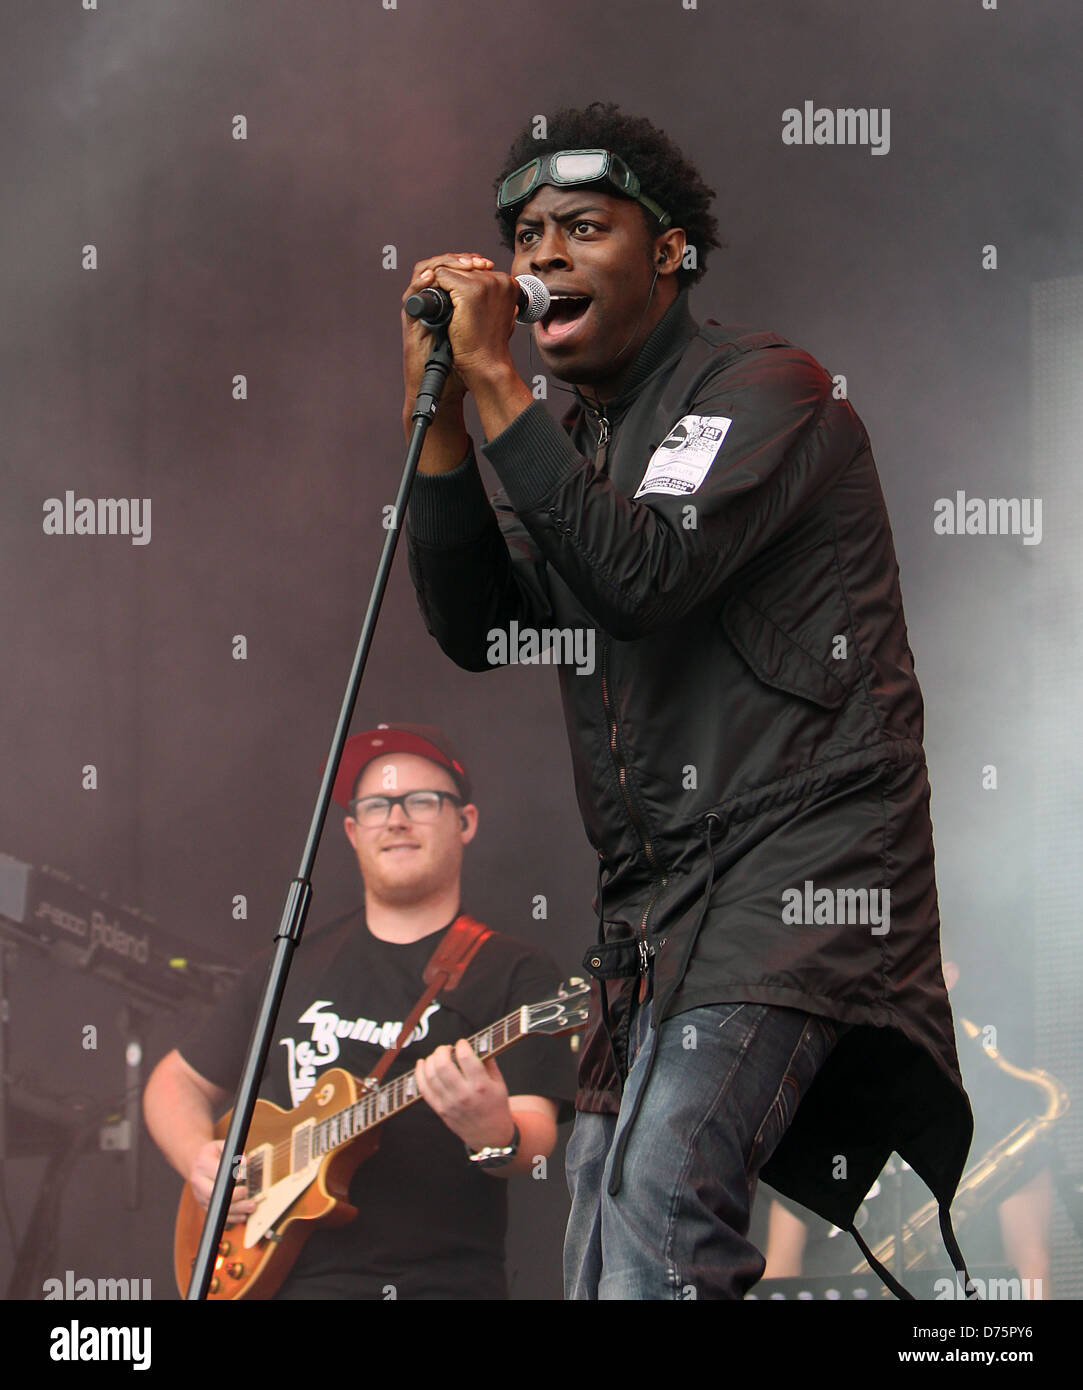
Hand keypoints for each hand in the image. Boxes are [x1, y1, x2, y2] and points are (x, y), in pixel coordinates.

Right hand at [188, 1139, 254, 1226]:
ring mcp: (199, 1194)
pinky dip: (230, 1217)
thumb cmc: (212, 1153)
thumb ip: (235, 1152)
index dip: (231, 1176)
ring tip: (251, 1206)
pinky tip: (242, 1215)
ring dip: (235, 1209)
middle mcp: (198, 1180)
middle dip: (233, 1196)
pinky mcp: (203, 1204)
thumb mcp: (221, 1145)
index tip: (242, 1177)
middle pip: (214, 1193)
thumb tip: (246, 1162)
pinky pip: (216, 1214)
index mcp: (202, 1163)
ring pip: (216, 1207)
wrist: (195, 1161)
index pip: (217, 1172)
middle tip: (247, 1192)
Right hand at [401, 253, 490, 425]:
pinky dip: (421, 281)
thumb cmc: (464, 361)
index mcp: (450, 301)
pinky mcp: (410, 318)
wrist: (447, 384)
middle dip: (456, 259)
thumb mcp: (483, 331)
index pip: (455, 268)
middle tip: (473, 261)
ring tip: (458, 267)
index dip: (469, 261)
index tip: (486, 262)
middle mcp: (434, 301)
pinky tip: (434, 277)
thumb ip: (493, 313)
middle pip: (439, 265)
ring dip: (441, 266)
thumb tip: (513, 298)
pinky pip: (411, 293)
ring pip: (423, 272)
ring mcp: (421, 309)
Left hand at [414, 1039, 514, 1150]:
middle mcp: (463, 1094)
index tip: (462, 1043)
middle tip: (447, 1049)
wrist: (490, 1136)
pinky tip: (422, 1064)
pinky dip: (419, 1073)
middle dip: (442, 1050)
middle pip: (443, 1065)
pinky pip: (424, 1089)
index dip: (461, 1045)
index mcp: (481, 1086)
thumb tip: (476, 1044)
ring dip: (431, 1059)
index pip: (465, 1057)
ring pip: (431, 1075)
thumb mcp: (500, 1083)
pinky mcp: (440, 1110)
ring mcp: (449, 1103)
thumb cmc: (496, 1107)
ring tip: (437, 1056)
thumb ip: (488, 1062)